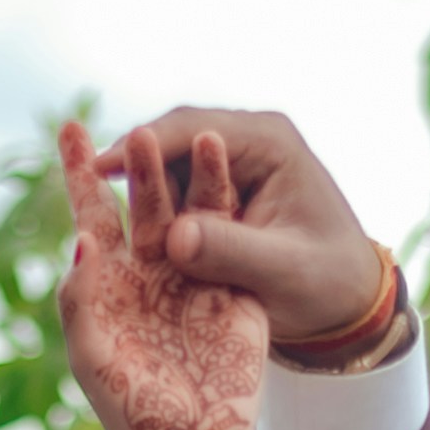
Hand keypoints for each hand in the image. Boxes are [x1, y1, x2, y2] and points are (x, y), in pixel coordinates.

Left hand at [58, 119, 267, 429]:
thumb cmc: (133, 413)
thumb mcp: (93, 358)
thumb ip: (81, 299)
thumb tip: (83, 237)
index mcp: (110, 282)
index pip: (93, 213)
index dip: (80, 172)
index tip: (71, 127)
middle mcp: (152, 270)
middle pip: (144, 202)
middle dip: (143, 167)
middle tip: (142, 135)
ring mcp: (196, 276)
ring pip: (192, 211)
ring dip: (190, 175)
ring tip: (195, 136)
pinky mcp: (235, 290)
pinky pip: (233, 236)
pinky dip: (230, 201)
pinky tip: (229, 168)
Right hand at [111, 100, 383, 347]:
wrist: (348, 300)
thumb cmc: (326, 284)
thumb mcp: (282, 272)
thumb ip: (231, 252)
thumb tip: (173, 237)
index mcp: (270, 142)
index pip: (194, 130)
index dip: (143, 147)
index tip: (97, 169)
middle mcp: (251, 139)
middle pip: (175, 137)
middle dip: (133, 159)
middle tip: (82, 181)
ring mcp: (235, 160)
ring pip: (171, 160)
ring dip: (139, 183)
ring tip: (97, 206)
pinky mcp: (223, 186)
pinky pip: (177, 186)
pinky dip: (153, 203)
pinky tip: (127, 228)